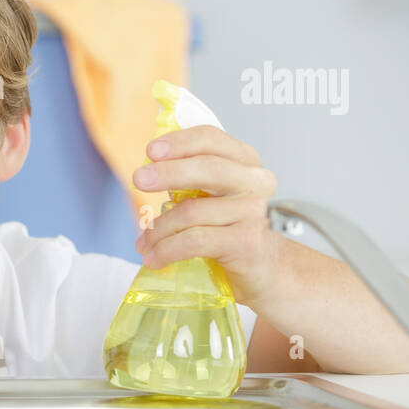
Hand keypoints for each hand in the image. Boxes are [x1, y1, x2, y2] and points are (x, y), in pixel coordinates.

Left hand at [131, 125, 281, 304]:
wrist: (269, 269)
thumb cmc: (234, 229)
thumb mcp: (216, 196)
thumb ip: (191, 179)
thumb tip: (146, 173)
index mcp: (245, 162)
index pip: (212, 139)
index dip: (180, 142)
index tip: (151, 152)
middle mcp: (255, 181)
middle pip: (208, 168)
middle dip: (168, 172)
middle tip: (139, 179)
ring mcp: (254, 212)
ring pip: (192, 211)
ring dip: (158, 229)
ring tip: (143, 244)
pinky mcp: (247, 242)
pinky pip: (195, 240)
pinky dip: (167, 250)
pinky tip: (154, 259)